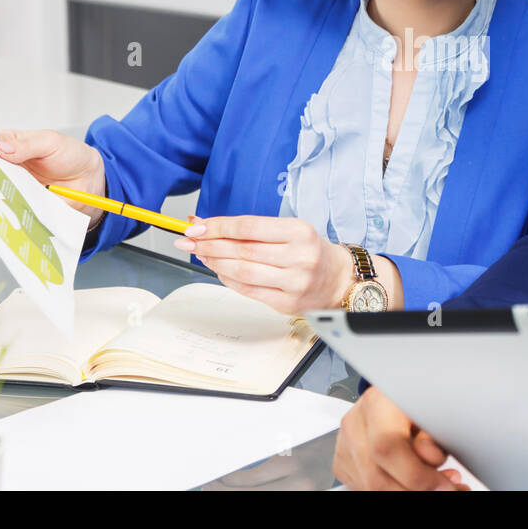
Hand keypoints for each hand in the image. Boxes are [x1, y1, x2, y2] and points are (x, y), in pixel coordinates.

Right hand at [0, 129, 106, 225]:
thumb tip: (1, 147)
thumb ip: (27, 144)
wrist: (88, 179)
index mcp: (11, 143)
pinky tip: (7, 208)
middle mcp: (7, 165)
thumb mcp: (50, 142)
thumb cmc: (70, 154)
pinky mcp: (20, 202)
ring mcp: (12, 185)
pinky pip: (10, 207)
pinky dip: (8, 208)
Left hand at [175, 215, 401, 314]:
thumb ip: (250, 229)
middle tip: (187, 240)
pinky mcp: (287, 304)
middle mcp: (299, 257)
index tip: (195, 225)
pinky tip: (218, 270)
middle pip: (242, 251)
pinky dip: (228, 280)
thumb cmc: (310, 250)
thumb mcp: (289, 230)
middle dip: (209, 244)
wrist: (340, 279)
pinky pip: (248, 291)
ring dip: (214, 262)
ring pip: (242, 272)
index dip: (217, 226)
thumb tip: (205, 224)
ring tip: (200, 254)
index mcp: (299, 231)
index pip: (248, 227)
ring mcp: (294, 283)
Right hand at [333, 387, 465, 490]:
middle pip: (377, 476)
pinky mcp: (344, 463)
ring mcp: (345, 445)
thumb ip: (431, 436)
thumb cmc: (413, 402)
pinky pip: (366, 488)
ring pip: (371, 486)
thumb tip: (430, 458)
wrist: (392, 398)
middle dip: (415, 490)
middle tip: (446, 489)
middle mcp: (355, 423)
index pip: (388, 447)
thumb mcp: (430, 410)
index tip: (444, 485)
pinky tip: (414, 484)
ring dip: (407, 492)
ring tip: (435, 486)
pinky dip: (394, 490)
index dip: (416, 474)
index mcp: (377, 402)